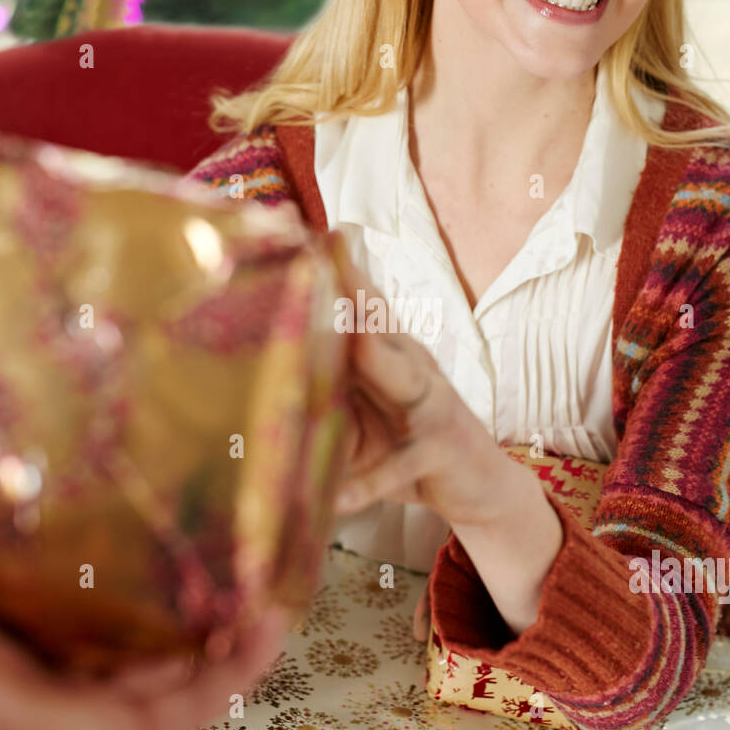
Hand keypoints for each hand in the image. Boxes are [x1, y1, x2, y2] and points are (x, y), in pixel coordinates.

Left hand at [0, 587, 288, 729]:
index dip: (133, 582)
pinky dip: (241, 670)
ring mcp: (108, 713)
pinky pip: (198, 703)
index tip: (167, 543)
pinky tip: (271, 630)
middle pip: (149, 645)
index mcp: (30, 647)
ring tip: (268, 595)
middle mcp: (74, 683)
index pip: (93, 612)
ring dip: (231, 640)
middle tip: (230, 568)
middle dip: (192, 612)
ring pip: (186, 674)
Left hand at [332, 259, 562, 641]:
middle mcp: (410, 364)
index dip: (338, 268)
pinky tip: (338, 497)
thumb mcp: (360, 411)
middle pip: (380, 322)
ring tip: (354, 341)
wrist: (477, 484)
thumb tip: (252, 376)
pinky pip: (395, 467)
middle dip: (355, 289)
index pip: (359, 303)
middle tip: (326, 252)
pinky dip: (366, 482)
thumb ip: (322, 389)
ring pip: (402, 377)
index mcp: (388, 349)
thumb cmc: (406, 439)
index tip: (312, 231)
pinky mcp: (436, 452)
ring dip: (377, 359)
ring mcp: (428, 405)